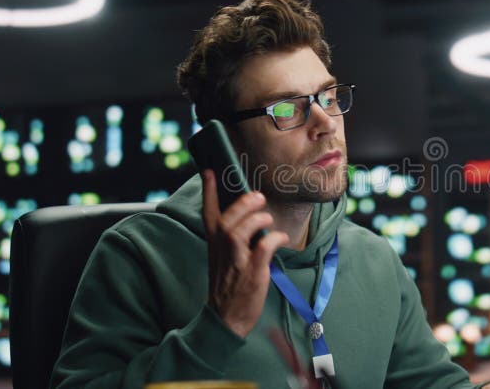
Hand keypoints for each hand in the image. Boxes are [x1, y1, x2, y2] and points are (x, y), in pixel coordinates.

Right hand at [201, 169, 288, 337]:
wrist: (226, 317)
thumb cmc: (230, 284)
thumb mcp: (224, 257)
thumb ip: (232, 236)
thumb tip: (250, 214)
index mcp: (214, 243)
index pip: (208, 213)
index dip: (208, 191)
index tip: (209, 171)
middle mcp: (222, 250)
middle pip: (226, 218)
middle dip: (243, 203)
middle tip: (258, 197)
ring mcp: (236, 262)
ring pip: (239, 231)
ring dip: (257, 220)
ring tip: (268, 219)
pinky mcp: (252, 273)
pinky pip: (262, 249)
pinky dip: (274, 239)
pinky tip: (281, 238)